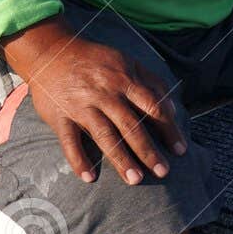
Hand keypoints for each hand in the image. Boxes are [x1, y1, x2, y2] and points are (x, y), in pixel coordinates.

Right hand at [0, 16, 186, 184]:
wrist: (52, 53)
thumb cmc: (96, 61)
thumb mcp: (128, 62)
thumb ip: (152, 83)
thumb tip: (172, 108)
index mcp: (125, 81)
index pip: (153, 107)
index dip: (168, 129)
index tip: (180, 150)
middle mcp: (106, 95)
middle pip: (131, 126)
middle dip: (148, 150)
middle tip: (163, 172)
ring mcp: (82, 106)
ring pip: (105, 135)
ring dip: (120, 159)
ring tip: (135, 180)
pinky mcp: (60, 116)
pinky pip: (69, 141)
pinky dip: (78, 159)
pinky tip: (89, 177)